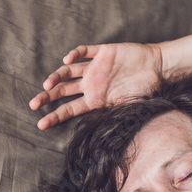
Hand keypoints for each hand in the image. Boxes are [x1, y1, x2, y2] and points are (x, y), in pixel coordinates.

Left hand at [27, 42, 163, 129]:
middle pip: (63, 90)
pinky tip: (66, 60)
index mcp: (94, 100)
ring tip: (47, 85)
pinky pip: (85, 51)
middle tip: (33, 104)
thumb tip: (105, 140)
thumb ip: (115, 118)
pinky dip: (74, 54)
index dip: (55, 116)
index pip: (70, 109)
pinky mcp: (102, 52)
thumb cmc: (144, 91)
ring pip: (68, 71)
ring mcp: (94, 68)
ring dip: (56, 77)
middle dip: (47, 97)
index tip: (40, 124)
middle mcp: (90, 84)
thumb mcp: (129, 110)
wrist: (158, 69)